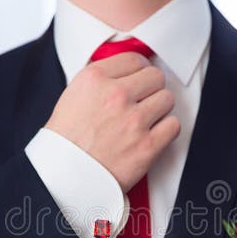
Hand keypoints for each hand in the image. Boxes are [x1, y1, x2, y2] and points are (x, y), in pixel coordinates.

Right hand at [44, 53, 179, 191]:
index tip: (139, 80)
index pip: (134, 58)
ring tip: (146, 120)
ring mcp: (134, 121)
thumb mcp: (73, 96)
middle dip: (151, 89)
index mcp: (94, 79)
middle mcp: (115, 95)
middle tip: (143, 102)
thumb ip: (101, 79)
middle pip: (156, 77)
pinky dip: (166, 131)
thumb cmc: (66, 140)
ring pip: (167, 99)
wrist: (62, 178)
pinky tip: (153, 135)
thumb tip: (130, 71)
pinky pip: (173, 125)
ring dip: (159, 109)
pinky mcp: (147, 146)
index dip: (139, 70)